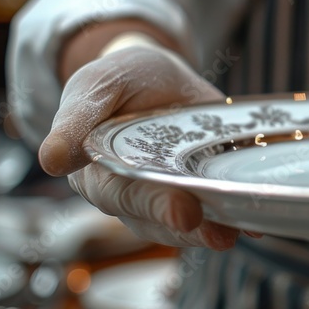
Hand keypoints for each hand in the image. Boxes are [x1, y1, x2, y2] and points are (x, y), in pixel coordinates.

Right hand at [39, 43, 240, 249]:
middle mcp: (132, 195)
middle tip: (220, 233)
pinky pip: (214, 210)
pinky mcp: (198, 189)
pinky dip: (235, 216)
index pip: (124, 196)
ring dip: (213, 230)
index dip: (155, 206)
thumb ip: (75, 118)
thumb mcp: (95, 85)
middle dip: (190, 227)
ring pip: (186, 225)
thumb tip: (51, 159)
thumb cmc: (117, 81)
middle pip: (158, 219)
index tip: (185, 213)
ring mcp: (168, 196)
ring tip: (240, 231)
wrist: (153, 75)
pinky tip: (256, 223)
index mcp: (98, 174)